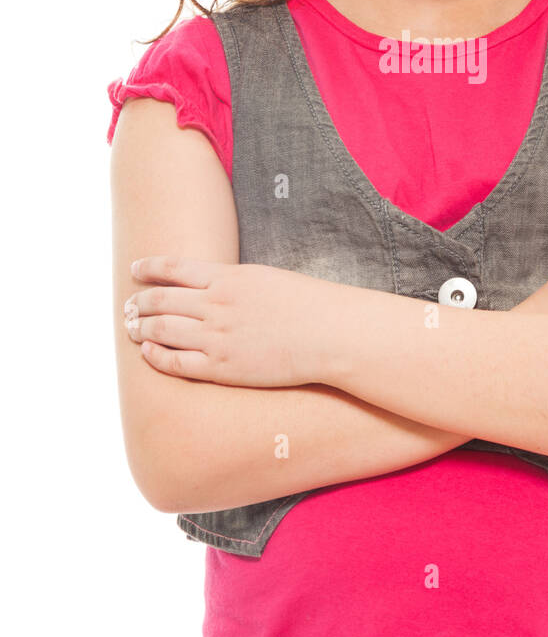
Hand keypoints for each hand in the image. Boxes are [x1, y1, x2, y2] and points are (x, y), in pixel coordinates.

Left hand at [123, 257, 324, 386]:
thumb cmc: (307, 304)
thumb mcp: (265, 278)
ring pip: (161, 331)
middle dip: (138, 302)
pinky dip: (156, 356)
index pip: (173, 268)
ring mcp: (217, 338)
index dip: (148, 268)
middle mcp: (216, 306)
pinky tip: (148, 353)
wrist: (330, 334)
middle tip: (127, 305)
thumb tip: (209, 284)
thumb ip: (233, 281)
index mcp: (227, 278)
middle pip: (160, 300)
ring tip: (130, 328)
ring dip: (140, 328)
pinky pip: (176, 364)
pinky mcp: (223, 368)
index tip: (134, 270)